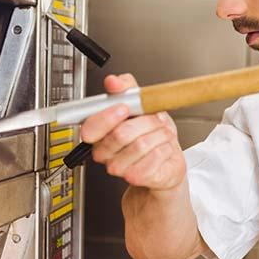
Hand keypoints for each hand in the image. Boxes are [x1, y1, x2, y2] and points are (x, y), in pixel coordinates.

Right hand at [79, 74, 186, 190]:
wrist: (167, 159)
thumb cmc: (150, 133)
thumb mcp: (140, 104)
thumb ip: (126, 88)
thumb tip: (113, 81)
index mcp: (98, 133)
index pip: (90, 127)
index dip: (107, 117)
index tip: (124, 108)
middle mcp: (104, 152)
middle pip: (121, 133)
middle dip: (146, 122)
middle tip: (155, 120)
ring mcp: (118, 168)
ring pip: (142, 144)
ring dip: (160, 133)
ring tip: (162, 134)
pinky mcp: (136, 177)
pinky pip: (156, 155)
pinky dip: (167, 147)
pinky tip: (164, 148)